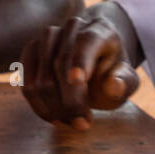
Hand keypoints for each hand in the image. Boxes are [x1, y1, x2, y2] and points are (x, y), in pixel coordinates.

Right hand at [20, 13, 139, 129]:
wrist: (94, 64)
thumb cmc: (111, 74)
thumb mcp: (127, 80)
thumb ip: (124, 82)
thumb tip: (113, 84)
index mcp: (100, 30)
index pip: (86, 42)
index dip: (80, 60)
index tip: (77, 80)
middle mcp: (71, 29)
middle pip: (60, 64)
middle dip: (70, 100)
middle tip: (82, 125)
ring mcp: (47, 38)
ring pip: (41, 78)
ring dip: (54, 107)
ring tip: (70, 123)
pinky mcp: (31, 51)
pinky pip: (27, 84)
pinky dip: (38, 105)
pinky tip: (54, 117)